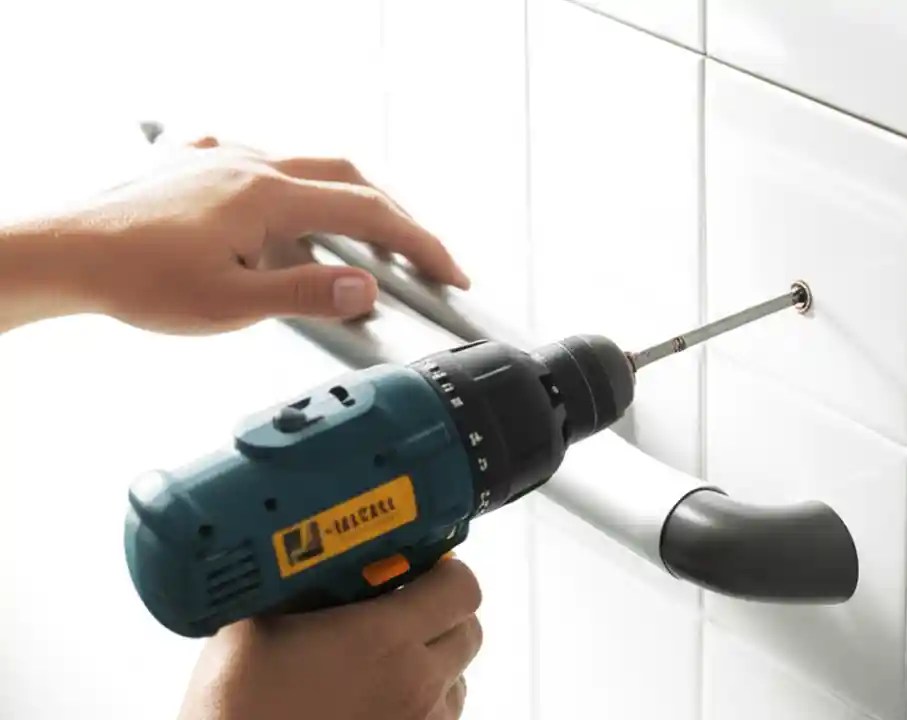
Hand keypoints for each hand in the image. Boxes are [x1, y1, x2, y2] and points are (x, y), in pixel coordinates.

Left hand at [0, 138, 467, 334]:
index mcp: (270, 197)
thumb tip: (367, 288)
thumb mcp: (230, 305)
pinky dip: (289, 185)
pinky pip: (259, 161)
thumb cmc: (138, 281)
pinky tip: (279, 207)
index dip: (419, 244)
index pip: (369, 215)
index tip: (450, 271)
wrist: (66, 253)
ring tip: (358, 241)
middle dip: (394, 217)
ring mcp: (222, 159)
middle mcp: (252, 166)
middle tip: (419, 255)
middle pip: (348, 178)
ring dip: (344, 199)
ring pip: (306, 166)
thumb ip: (305, 295)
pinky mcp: (193, 164)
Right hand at [178, 557, 481, 719]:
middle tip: (402, 610)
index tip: (422, 569)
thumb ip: (299, 586)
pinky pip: (440, 718)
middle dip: (442, 614)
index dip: (446, 573)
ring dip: (434, 661)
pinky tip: (376, 697)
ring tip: (384, 660)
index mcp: (385, 638)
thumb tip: (318, 558)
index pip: (461, 589)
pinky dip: (423, 702)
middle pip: (469, 632)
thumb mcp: (255, 625)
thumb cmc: (237, 707)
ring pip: (457, 679)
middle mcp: (416, 684)